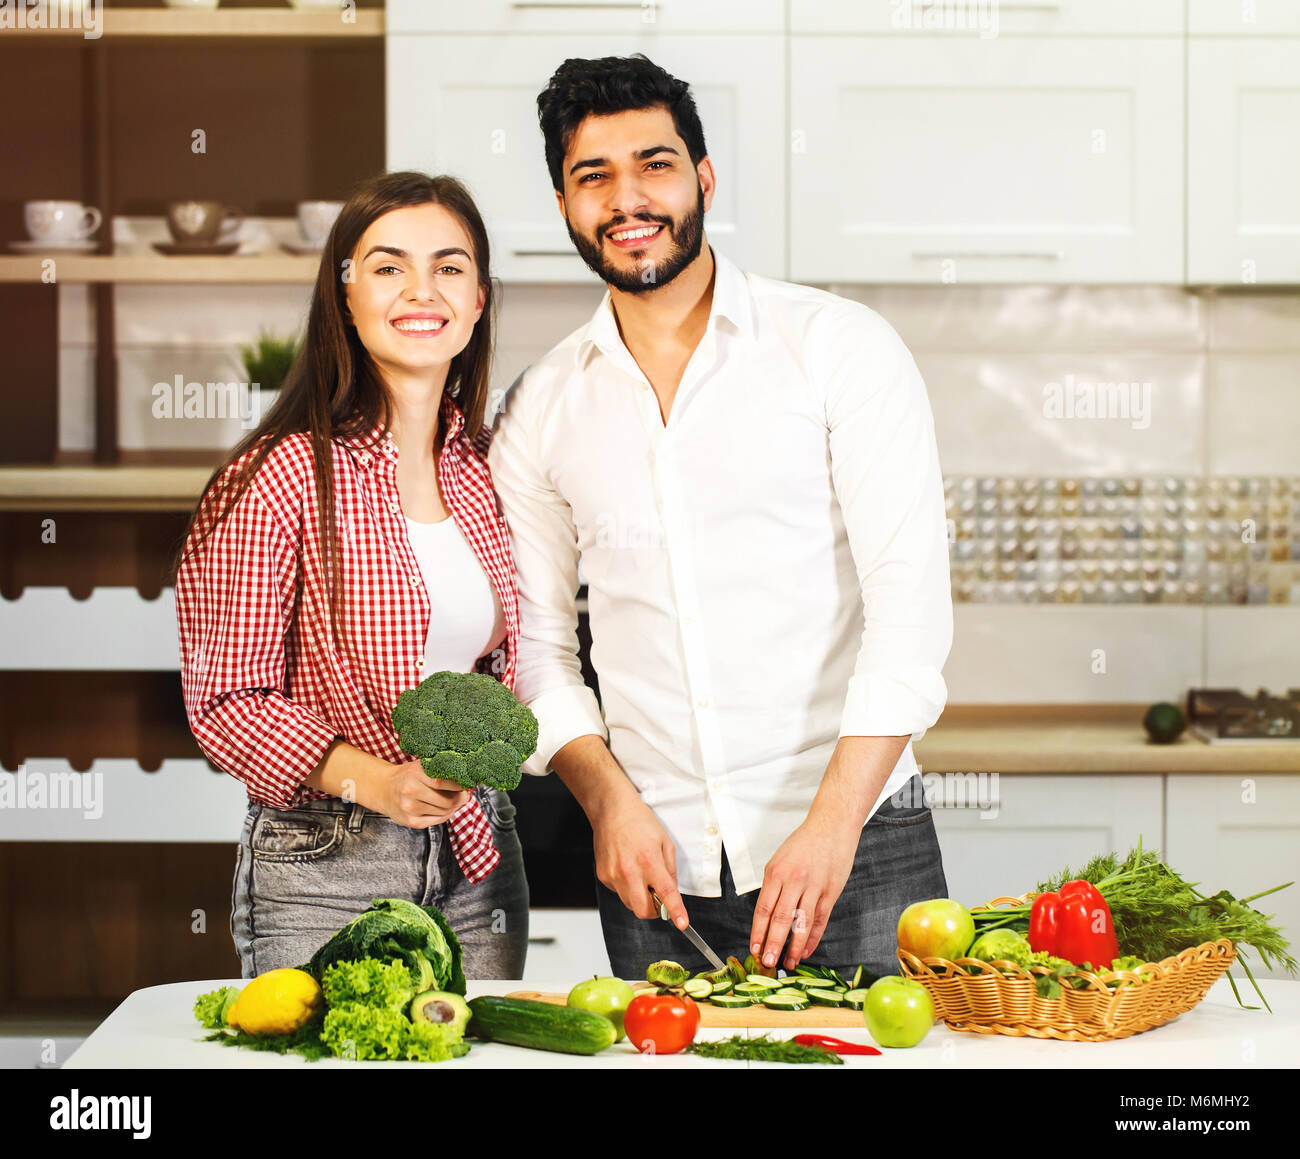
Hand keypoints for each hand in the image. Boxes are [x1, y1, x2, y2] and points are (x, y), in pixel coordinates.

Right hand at [372, 759, 469, 828]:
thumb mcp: (421, 767)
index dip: (460, 785)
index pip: (444, 782)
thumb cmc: (407, 776)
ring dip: (453, 807)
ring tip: (453, 801)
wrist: (383, 789)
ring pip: (444, 811)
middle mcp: (411, 790)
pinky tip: (444, 809)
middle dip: (460, 799)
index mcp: (415, 773)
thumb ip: (440, 771)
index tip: (467, 784)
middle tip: (464, 795)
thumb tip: (467, 781)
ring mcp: (409, 807)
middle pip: (447, 800)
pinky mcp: (410, 821)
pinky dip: (445, 815)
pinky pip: (437, 820)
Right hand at [592, 792, 690, 928]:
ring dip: (639, 898)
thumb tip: (672, 893)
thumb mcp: (665, 842)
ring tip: (640, 875)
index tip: (682, 924)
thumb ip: (670, 870)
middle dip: (653, 910)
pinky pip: (618, 892)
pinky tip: (627, 868)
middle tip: (658, 899)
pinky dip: (626, 887)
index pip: (666, 894)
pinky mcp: (603, 875)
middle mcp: (630, 871)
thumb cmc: (640, 822)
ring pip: (629, 903)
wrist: (612, 810)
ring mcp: (613, 874)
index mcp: (649, 861)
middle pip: (643, 910)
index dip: (675, 912)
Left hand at [749, 814, 858, 971]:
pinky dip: (813, 937)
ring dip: (795, 947)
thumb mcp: (780, 859)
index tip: (754, 949)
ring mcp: (814, 886)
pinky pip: (820, 920)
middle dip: (773, 944)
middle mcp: (794, 880)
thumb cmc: (804, 842)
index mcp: (776, 872)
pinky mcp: (830, 891)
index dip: (758, 932)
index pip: (763, 909)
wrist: (832, 826)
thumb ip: (774, 885)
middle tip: (769, 963)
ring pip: (802, 923)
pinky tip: (807, 950)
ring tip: (789, 962)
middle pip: (781, 919)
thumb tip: (767, 914)